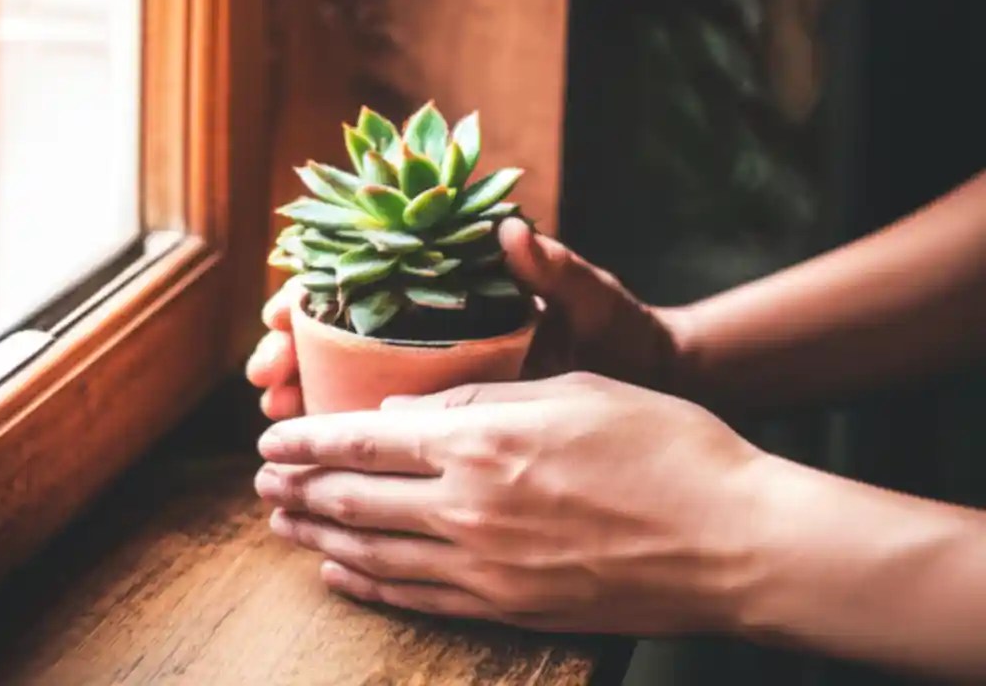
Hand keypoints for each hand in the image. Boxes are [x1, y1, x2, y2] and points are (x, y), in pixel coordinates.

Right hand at [246, 218, 689, 419]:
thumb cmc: (623, 335)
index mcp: (456, 294)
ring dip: (308, 403)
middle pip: (341, 339)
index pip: (366, 282)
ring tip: (279, 423)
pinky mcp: (452, 433)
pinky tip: (320, 474)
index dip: (316, 295)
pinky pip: (387, 440)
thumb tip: (514, 230)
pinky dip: (348, 452)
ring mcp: (440, 383)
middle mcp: (435, 335)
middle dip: (294, 355)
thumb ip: (556, 270)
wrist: (656, 391)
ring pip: (350, 389)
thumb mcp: (593, 301)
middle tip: (267, 379)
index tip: (283, 312)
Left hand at [253, 372, 769, 634]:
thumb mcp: (572, 389)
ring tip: (282, 524)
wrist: (734, 542)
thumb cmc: (665, 448)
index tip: (268, 437)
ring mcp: (483, 567)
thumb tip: (405, 409)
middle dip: (297, 488)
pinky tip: (339, 574)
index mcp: (480, 438)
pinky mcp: (507, 608)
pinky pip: (415, 598)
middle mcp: (466, 507)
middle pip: (353, 498)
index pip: (362, 437)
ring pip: (372, 552)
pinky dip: (367, 585)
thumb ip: (480, 395)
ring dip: (317, 535)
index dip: (305, 439)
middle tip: (262, 481)